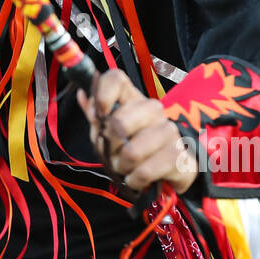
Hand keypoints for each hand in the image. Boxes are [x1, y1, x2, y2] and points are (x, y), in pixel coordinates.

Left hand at [77, 69, 198, 194]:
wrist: (173, 166)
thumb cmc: (134, 145)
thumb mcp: (110, 131)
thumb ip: (96, 114)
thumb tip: (82, 95)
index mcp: (133, 98)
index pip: (116, 79)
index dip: (101, 95)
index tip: (97, 115)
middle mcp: (153, 109)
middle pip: (119, 121)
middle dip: (108, 146)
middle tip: (111, 154)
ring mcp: (168, 130)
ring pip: (131, 152)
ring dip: (121, 166)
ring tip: (125, 167)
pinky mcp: (178, 154)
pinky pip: (144, 172)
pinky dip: (134, 180)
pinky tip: (137, 178)